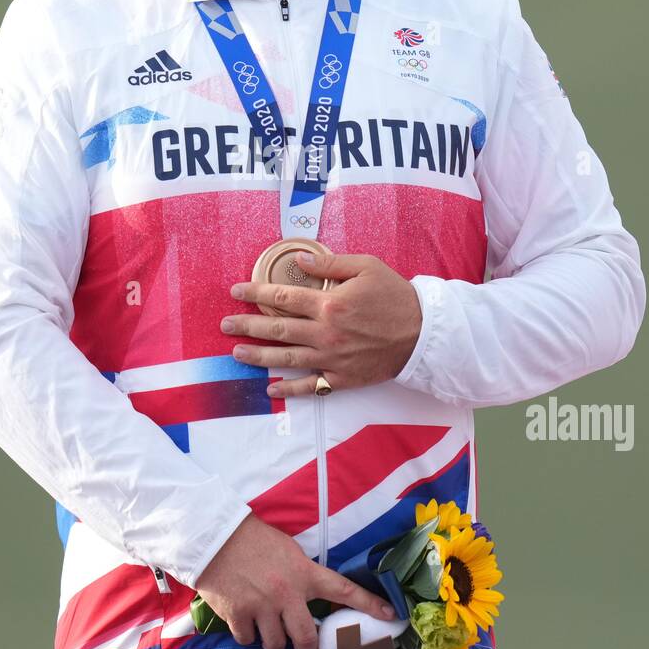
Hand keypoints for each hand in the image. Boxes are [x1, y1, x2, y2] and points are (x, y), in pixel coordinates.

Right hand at [195, 513, 396, 648]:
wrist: (215, 535)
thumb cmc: (253, 540)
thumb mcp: (287, 551)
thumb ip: (302, 575)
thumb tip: (309, 600)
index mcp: (303, 572)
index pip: (343, 590)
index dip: (368, 605)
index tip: (390, 616)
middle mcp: (286, 593)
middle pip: (306, 639)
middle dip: (306, 647)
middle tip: (301, 643)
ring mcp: (261, 606)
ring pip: (276, 645)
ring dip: (272, 639)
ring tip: (265, 624)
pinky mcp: (237, 615)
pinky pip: (248, 641)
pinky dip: (247, 634)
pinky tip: (243, 618)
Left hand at [220, 250, 422, 397]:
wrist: (423, 333)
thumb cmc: (395, 296)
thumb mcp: (366, 266)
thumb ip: (330, 263)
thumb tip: (299, 259)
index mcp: (329, 304)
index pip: (282, 298)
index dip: (255, 294)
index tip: (236, 291)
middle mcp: (325, 333)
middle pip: (276, 330)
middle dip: (246, 326)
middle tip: (225, 325)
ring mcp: (332, 358)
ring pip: (286, 358)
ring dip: (257, 356)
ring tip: (236, 353)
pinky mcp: (342, 378)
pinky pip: (309, 386)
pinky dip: (288, 388)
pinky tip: (269, 388)